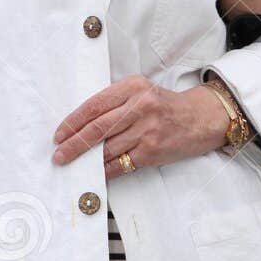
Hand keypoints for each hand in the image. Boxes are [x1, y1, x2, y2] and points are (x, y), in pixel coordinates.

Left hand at [52, 74, 230, 178]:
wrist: (201, 118)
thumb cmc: (166, 106)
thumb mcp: (142, 92)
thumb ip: (116, 102)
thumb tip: (82, 124)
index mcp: (133, 87)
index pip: (94, 105)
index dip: (73, 121)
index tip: (59, 133)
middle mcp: (140, 106)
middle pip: (97, 128)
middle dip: (74, 143)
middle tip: (59, 154)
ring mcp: (147, 130)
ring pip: (107, 148)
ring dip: (86, 159)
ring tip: (72, 164)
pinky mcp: (152, 150)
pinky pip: (121, 164)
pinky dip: (105, 170)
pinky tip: (95, 173)